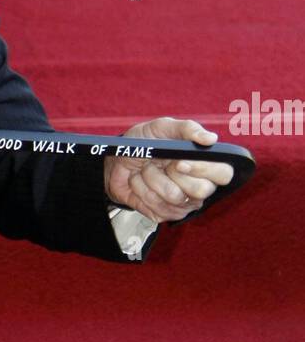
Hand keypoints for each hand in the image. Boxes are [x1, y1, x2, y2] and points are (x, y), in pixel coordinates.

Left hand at [104, 117, 234, 223]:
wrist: (117, 161)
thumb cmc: (144, 143)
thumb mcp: (162, 127)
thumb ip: (187, 128)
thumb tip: (211, 139)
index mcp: (206, 164)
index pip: (223, 174)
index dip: (204, 169)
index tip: (180, 162)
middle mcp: (199, 186)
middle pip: (202, 191)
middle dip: (174, 174)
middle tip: (161, 163)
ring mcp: (183, 203)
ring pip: (174, 197)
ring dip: (152, 179)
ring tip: (145, 169)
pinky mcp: (164, 214)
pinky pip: (156, 207)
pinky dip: (141, 190)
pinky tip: (139, 182)